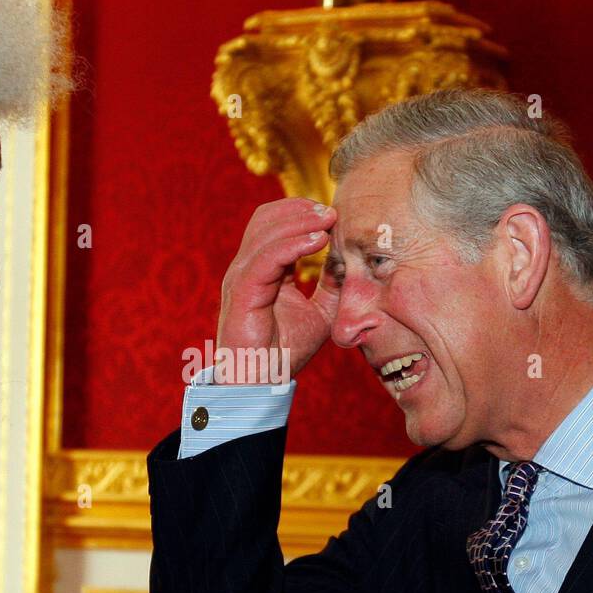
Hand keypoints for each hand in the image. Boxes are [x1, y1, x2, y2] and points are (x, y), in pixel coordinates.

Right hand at [215, 198, 338, 383]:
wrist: (261, 383)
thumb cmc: (283, 352)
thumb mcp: (319, 313)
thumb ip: (332, 287)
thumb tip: (351, 262)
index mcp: (261, 269)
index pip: (274, 224)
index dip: (302, 213)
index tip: (334, 214)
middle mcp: (247, 268)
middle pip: (266, 218)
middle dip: (300, 209)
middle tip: (332, 212)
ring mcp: (241, 278)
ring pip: (266, 232)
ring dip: (300, 221)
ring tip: (329, 221)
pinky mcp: (242, 292)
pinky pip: (267, 258)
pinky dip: (293, 245)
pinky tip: (318, 241)